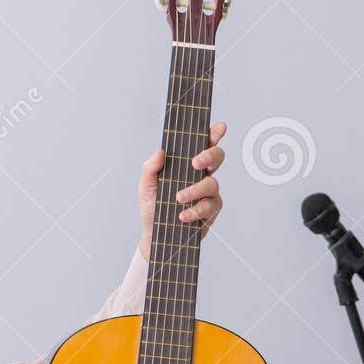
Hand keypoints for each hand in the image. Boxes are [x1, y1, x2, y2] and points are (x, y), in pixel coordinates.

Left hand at [138, 119, 226, 259]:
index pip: (202, 145)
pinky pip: (210, 206)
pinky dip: (196, 210)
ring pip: (212, 184)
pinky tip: (183, 215)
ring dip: (195, 190)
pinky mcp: (211, 211)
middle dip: (209, 156)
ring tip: (178, 198)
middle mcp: (201, 175)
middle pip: (217, 157)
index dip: (213, 134)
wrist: (154, 234)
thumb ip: (150, 168)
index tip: (218, 128)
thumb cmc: (152, 206)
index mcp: (186, 165)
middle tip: (195, 163)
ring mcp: (208, 193)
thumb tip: (160, 151)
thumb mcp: (145, 185)